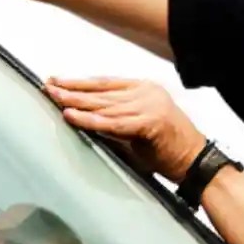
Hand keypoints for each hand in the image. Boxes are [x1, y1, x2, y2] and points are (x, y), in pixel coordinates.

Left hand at [45, 76, 205, 180]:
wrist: (196, 162)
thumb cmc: (167, 148)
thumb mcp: (138, 125)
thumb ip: (114, 117)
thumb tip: (82, 114)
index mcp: (144, 88)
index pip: (104, 82)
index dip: (79, 82)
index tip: (58, 81)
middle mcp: (146, 93)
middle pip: (100, 91)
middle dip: (72, 89)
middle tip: (48, 86)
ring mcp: (149, 105)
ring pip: (104, 104)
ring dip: (76, 102)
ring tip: (55, 99)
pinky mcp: (149, 122)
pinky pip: (112, 122)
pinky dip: (90, 120)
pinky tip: (72, 116)